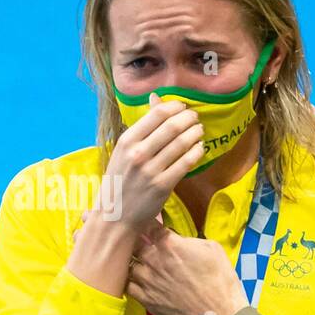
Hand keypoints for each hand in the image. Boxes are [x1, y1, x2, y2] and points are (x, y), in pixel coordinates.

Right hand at [95, 92, 204, 229]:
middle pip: (172, 126)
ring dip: (195, 133)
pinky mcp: (163, 185)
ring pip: (181, 143)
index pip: (156, 114)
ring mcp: (151, 170)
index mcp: (126, 141)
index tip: (183, 106)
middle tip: (195, 118)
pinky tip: (200, 148)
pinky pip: (186, 163)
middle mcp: (138, 153)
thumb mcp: (123, 151)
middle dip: (189, 118)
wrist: (114, 216)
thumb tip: (156, 98)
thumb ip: (142, 128)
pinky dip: (196, 152)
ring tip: (199, 130)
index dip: (175, 107)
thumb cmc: (119, 181)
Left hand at [127, 224, 248, 314]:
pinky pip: (128, 285)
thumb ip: (190, 240)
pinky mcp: (145, 299)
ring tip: (146, 266)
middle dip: (141, 243)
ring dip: (137, 263)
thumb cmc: (221, 282)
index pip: (149, 226)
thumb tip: (178, 241)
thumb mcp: (213, 249)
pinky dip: (132, 281)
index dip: (151, 226)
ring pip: (129, 264)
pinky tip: (140, 281)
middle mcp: (153, 259)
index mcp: (169, 244)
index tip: (155, 230)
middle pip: (134, 244)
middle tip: (150, 247)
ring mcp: (146, 280)